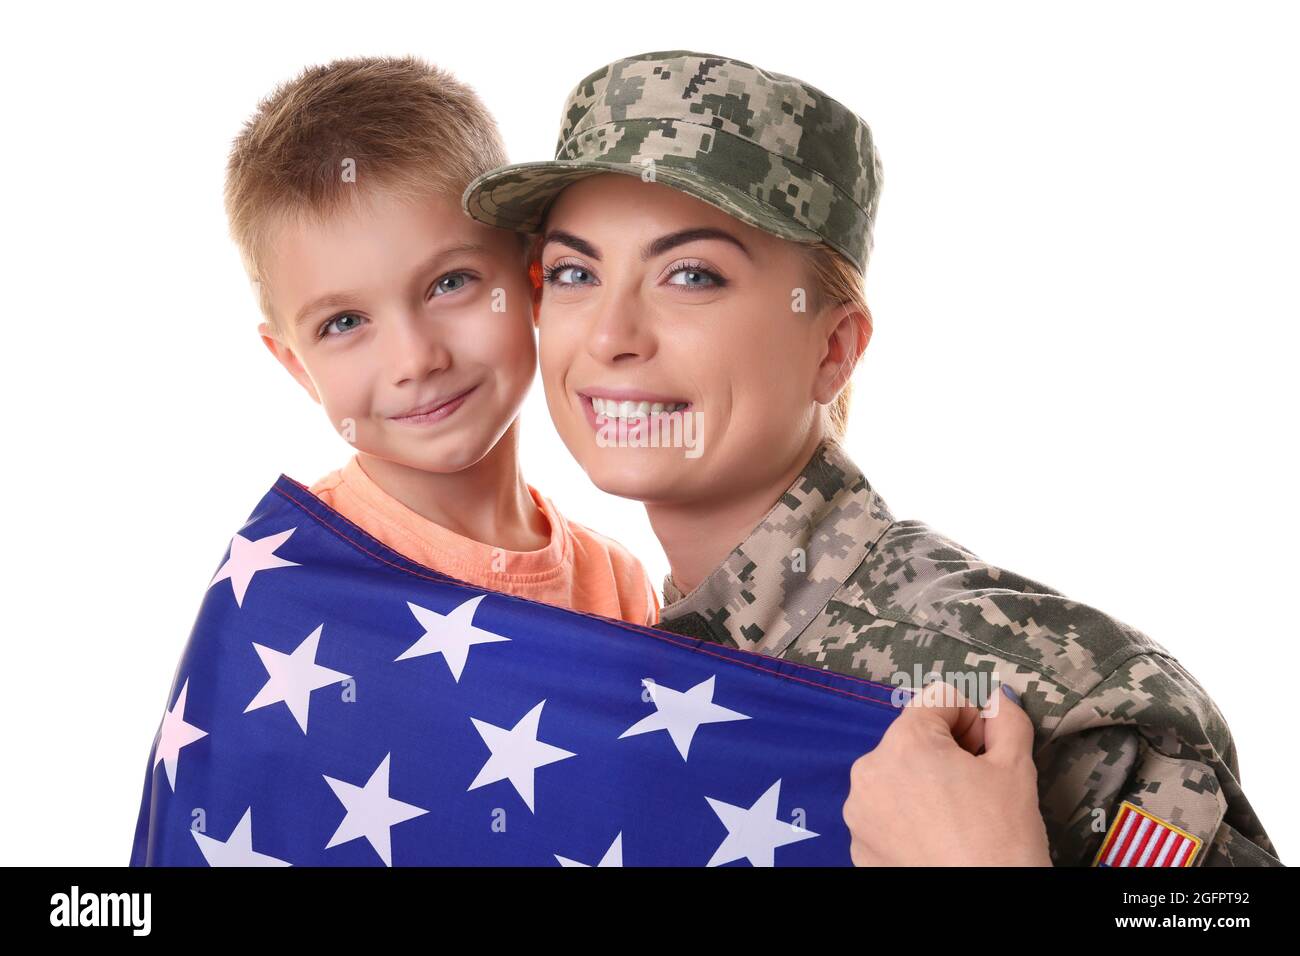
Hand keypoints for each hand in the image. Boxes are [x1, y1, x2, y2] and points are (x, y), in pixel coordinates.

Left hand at [842, 680, 1052, 865]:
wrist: (987, 911)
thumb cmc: (1002, 842)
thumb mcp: (1017, 768)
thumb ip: (1006, 720)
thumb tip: (996, 700)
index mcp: (905, 742)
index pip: (940, 699)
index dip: (973, 719)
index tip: (989, 747)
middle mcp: (870, 771)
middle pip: (914, 737)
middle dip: (948, 751)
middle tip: (979, 784)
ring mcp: (859, 811)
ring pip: (897, 775)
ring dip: (926, 782)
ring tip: (959, 815)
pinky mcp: (859, 844)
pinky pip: (885, 812)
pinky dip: (909, 816)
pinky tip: (938, 837)